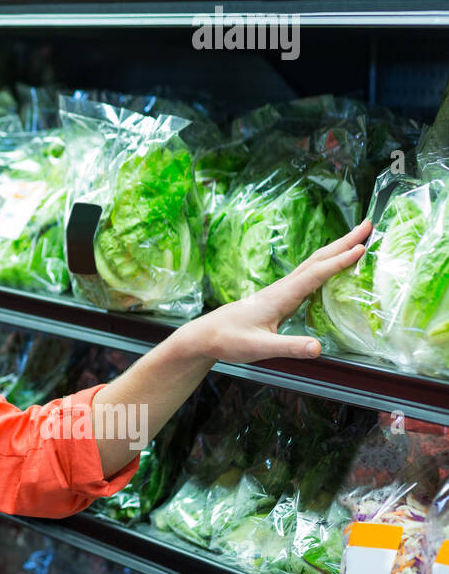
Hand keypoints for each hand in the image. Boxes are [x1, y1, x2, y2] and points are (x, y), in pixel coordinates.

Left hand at [180, 219, 373, 364]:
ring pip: (313, 264)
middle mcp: (282, 288)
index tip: (361, 247)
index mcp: (280, 296)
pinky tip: (334, 267)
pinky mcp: (280, 297)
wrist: (206, 336)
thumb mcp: (260, 348)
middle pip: (317, 259)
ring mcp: (281, 291)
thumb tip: (318, 348)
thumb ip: (289, 348)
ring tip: (358, 239)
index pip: (315, 274)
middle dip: (343, 242)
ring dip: (336, 250)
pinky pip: (309, 276)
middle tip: (368, 225)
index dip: (339, 261)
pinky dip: (326, 265)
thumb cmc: (230, 340)